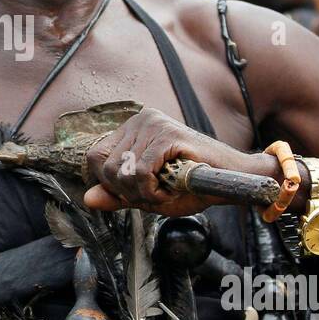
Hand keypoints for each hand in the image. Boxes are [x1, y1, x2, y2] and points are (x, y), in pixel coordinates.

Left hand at [83, 107, 275, 215]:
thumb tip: (87, 198)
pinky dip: (153, 191)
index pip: (95, 157)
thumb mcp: (147, 195)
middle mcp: (139, 120)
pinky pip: (140, 172)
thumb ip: (118, 195)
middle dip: (124, 190)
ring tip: (166, 189)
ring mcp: (153, 123)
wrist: (231, 181)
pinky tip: (171, 189)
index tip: (136, 192)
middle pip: (104, 165)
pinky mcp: (167, 133)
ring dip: (142, 193)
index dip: (110, 183)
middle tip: (153, 193)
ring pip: (121, 170)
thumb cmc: (191, 186)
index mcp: (132, 130)